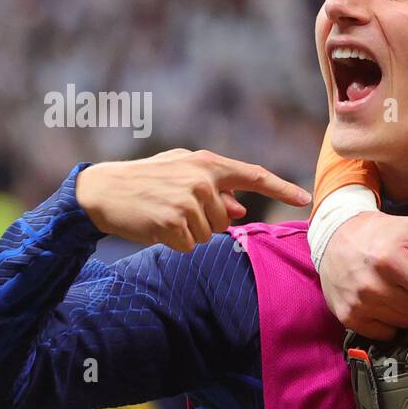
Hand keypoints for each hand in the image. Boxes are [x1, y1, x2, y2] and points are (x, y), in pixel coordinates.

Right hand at [76, 149, 310, 251]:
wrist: (102, 190)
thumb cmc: (146, 181)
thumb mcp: (181, 174)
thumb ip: (215, 190)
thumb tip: (241, 211)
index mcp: (207, 163)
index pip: (254, 176)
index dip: (281, 188)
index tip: (305, 198)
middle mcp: (202, 179)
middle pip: (225, 220)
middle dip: (204, 222)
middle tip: (174, 208)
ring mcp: (188, 200)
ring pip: (208, 235)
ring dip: (188, 232)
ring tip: (163, 213)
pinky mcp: (173, 222)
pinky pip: (189, 245)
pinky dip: (174, 242)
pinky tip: (156, 226)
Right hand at [322, 212, 407, 340]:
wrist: (335, 238)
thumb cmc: (382, 233)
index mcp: (390, 260)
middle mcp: (372, 284)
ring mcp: (359, 303)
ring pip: (404, 324)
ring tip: (403, 296)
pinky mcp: (348, 317)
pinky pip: (385, 334)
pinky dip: (392, 324)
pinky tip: (388, 307)